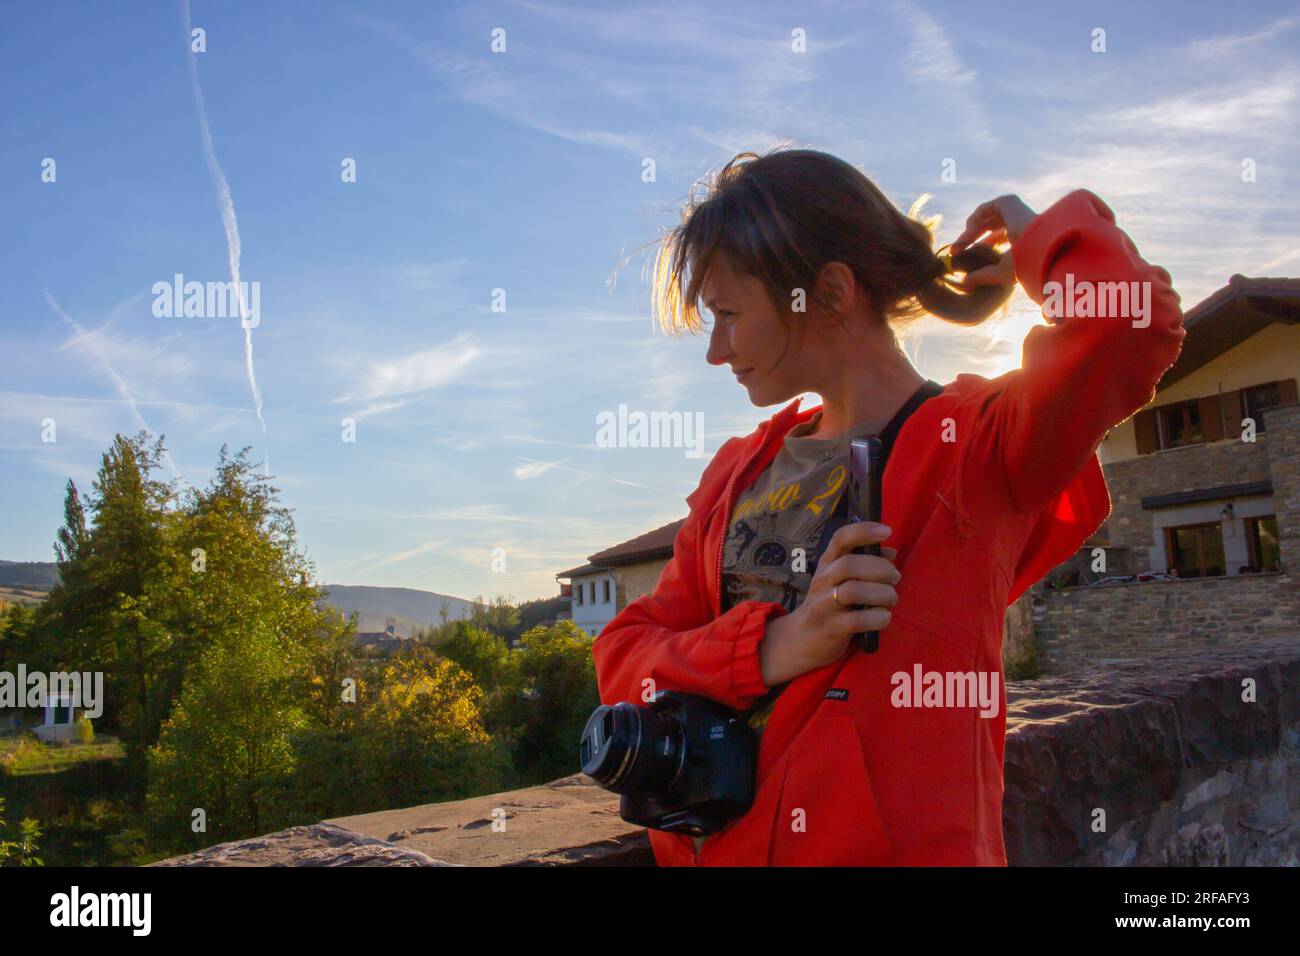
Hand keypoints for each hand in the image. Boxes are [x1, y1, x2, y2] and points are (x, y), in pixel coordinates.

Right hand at [760, 522, 899, 684]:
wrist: (804, 638)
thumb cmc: (831, 603)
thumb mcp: (844, 580)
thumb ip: (867, 564)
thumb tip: (891, 551)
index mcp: (827, 563)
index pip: (840, 539)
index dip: (863, 531)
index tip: (887, 531)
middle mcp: (823, 580)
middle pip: (848, 564)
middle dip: (879, 568)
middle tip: (895, 577)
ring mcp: (824, 604)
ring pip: (853, 591)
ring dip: (881, 593)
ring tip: (891, 598)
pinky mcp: (830, 627)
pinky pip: (856, 620)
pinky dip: (877, 617)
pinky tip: (884, 617)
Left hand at [950, 194, 1037, 288]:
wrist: (1036, 248)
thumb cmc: (1022, 265)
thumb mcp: (998, 273)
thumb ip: (981, 276)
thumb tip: (965, 284)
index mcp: (1021, 238)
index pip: (996, 239)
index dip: (978, 246)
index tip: (960, 256)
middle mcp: (1018, 222)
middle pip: (987, 228)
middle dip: (968, 240)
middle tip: (954, 251)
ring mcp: (1014, 211)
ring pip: (983, 219)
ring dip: (968, 234)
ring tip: (958, 247)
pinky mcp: (1007, 202)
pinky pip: (983, 210)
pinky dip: (973, 222)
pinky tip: (968, 236)